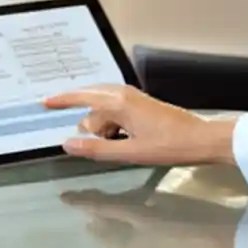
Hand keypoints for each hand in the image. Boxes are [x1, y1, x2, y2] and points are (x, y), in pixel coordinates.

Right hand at [43, 84, 234, 164]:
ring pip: (103, 108)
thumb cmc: (169, 145)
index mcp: (118, 103)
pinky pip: (114, 109)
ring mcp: (133, 97)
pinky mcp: (140, 103)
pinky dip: (110, 123)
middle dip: (88, 125)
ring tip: (115, 146)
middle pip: (91, 105)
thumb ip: (96, 149)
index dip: (62, 100)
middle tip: (96, 146)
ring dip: (102, 127)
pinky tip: (119, 138)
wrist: (202, 139)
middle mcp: (123, 94)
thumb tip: (67, 144)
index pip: (81, 97)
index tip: (45, 102)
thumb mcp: (129, 152)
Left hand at [60, 187, 240, 247]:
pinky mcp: (153, 225)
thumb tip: (65, 200)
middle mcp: (126, 245)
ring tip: (105, 172)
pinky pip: (132, 211)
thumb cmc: (169, 223)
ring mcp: (141, 236)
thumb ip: (100, 206)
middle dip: (97, 199)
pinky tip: (129, 181)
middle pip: (103, 219)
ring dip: (112, 196)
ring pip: (117, 213)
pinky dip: (127, 198)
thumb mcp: (131, 212)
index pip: (90, 224)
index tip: (73, 181)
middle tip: (90, 171)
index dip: (82, 204)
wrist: (211, 229)